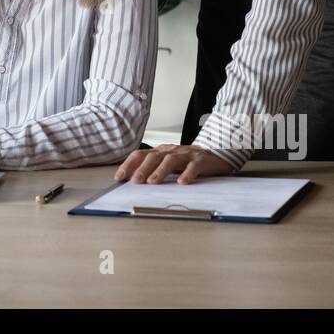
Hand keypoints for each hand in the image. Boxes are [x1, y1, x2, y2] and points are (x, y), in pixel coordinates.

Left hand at [113, 144, 235, 184]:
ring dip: (160, 171)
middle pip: (153, 157)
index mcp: (160, 151)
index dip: (129, 165)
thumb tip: (132, 181)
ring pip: (170, 160)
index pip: (140, 155)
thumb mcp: (167, 164)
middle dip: (142, 169)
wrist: (214, 155)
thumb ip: (153, 169)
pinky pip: (193, 166)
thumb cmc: (187, 162)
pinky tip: (182, 182)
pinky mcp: (200, 160)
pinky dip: (187, 174)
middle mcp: (171, 151)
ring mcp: (185, 154)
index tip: (119, 177)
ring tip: (152, 182)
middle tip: (134, 181)